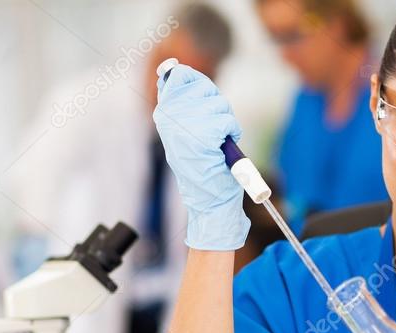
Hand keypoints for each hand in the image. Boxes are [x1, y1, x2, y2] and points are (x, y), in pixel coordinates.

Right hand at [153, 65, 249, 250]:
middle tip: (213, 129)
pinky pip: (226, 121)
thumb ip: (180, 100)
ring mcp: (183, 126)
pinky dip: (232, 132)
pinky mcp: (201, 137)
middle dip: (217, 105)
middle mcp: (168, 116)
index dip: (199, 84)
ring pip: (218, 103)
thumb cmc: (202, 165)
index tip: (205, 101)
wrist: (208, 200)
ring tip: (217, 140)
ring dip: (226, 120)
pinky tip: (222, 148)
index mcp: (163, 112)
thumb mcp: (184, 128)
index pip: (179, 75)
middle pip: (204, 87)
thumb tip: (175, 70)